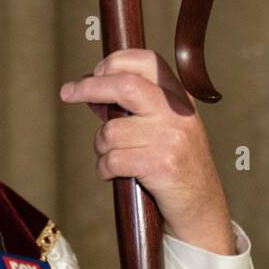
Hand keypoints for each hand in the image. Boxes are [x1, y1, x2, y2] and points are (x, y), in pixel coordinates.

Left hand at [59, 48, 234, 254]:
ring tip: (114, 159)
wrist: (201, 207)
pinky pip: (112, 160)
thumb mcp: (159, 128)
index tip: (94, 71)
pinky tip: (114, 174)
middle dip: (89, 88)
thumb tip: (87, 87)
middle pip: (124, 85)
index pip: (147, 61)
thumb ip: (128, 107)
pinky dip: (104, 169)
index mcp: (179, 98)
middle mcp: (177, 113)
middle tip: (67, 93)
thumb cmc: (173, 165)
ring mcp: (171, 137)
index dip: (116, 61)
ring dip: (101, 148)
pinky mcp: (162, 164)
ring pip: (110, 132)